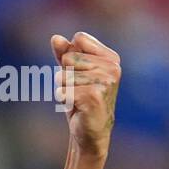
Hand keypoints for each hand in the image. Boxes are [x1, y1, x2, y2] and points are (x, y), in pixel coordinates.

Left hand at [51, 31, 118, 159]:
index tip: (80, 73)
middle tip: (78, 90)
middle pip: (68, 58)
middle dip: (65, 76)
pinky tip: (76, 107)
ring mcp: (105, 82)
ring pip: (63, 75)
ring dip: (64, 89)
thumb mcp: (72, 73)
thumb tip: (55, 38)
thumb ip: (64, 54)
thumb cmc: (81, 99)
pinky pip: (62, 91)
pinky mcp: (94, 97)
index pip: (79, 39)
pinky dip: (63, 99)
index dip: (70, 57)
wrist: (90, 130)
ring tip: (78, 99)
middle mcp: (112, 67)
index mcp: (111, 58)